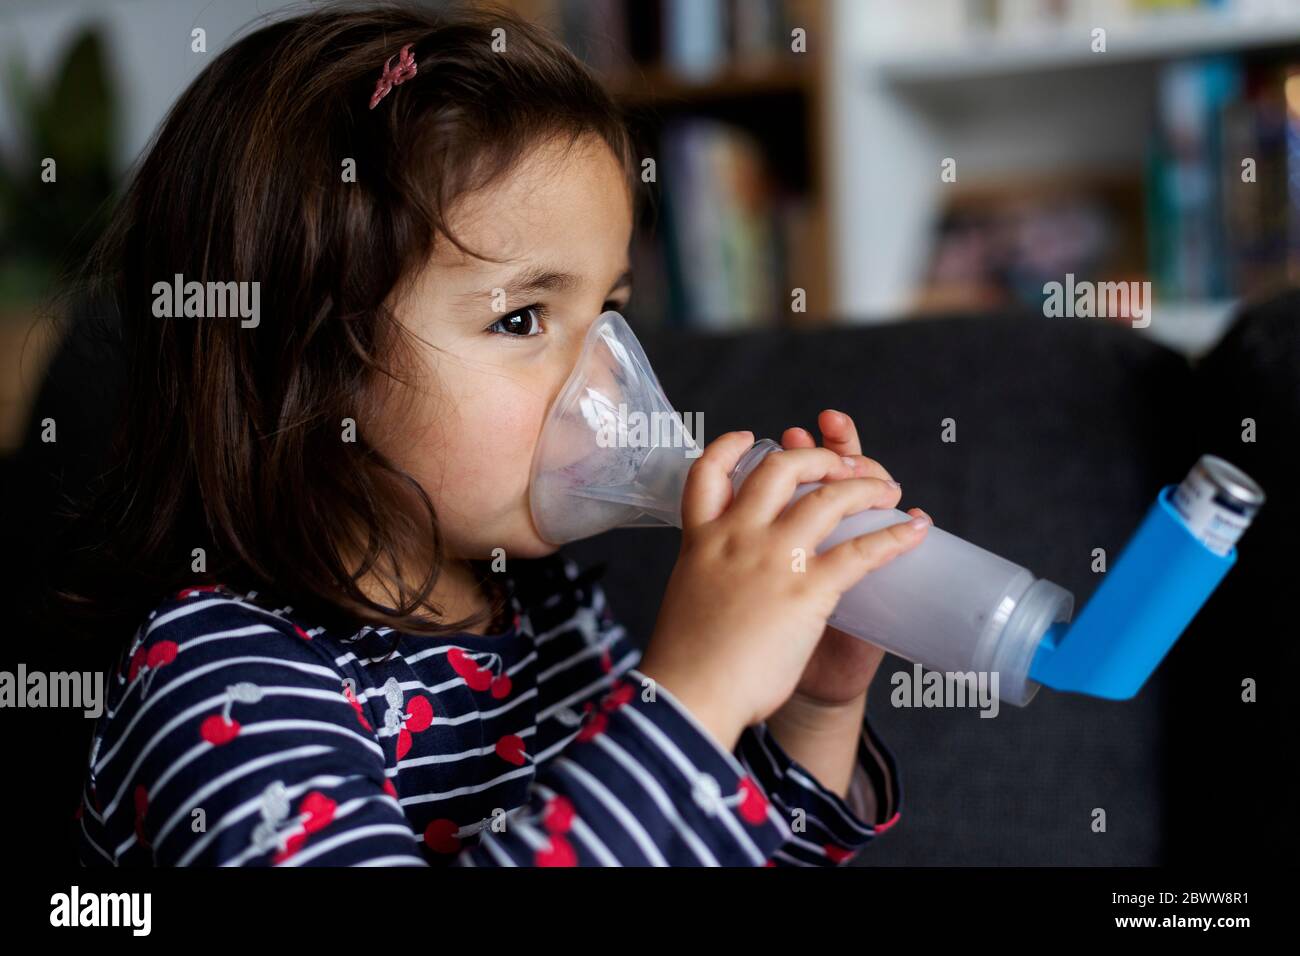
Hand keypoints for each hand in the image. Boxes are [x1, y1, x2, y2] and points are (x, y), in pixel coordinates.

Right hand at [638, 429, 928, 750]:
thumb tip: (723, 583)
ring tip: (887, 488)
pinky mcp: (807, 590)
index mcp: (701, 540)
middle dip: (818, 456)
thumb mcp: (686, 598)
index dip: (729, 448)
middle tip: (841, 463)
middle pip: (780, 470)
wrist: (690, 696)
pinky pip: (863, 551)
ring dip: (866, 485)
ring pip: (828, 498)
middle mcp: (737, 537)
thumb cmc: (686, 662)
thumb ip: (707, 578)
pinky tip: (915, 528)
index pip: (708, 473)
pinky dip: (895, 535)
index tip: (750, 440)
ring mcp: (775, 558)